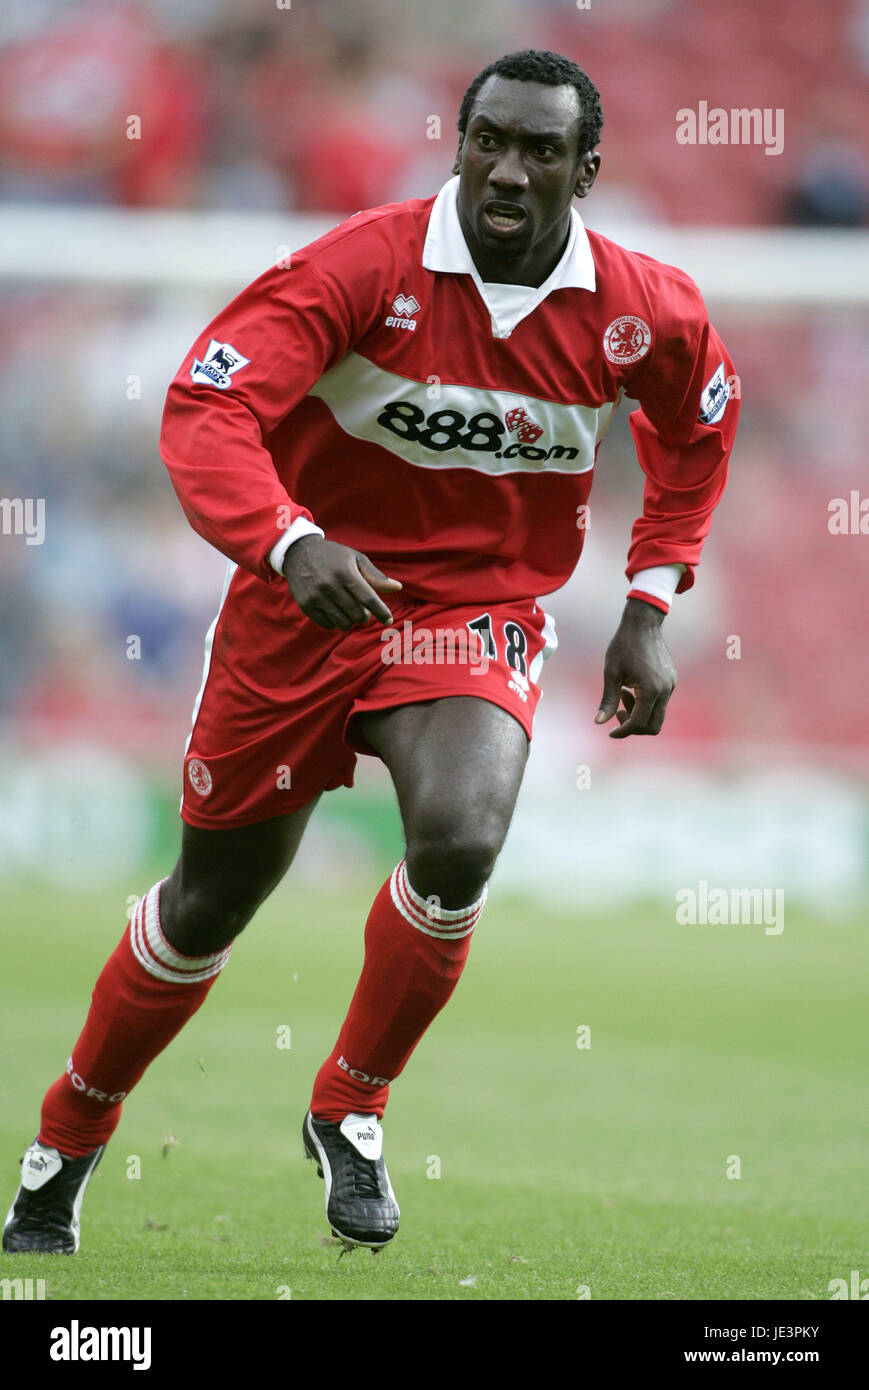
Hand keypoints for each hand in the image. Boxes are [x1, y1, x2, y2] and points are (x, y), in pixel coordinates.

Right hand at [282, 536, 401, 629]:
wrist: (298, 552)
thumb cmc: (333, 556)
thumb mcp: (355, 559)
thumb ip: (376, 576)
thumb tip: (398, 588)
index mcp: (345, 573)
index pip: (368, 599)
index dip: (381, 612)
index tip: (388, 620)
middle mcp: (330, 586)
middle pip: (357, 614)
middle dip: (364, 615)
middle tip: (362, 609)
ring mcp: (316, 597)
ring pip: (343, 623)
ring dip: (350, 620)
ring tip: (349, 610)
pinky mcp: (306, 605)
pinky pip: (327, 625)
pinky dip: (335, 621)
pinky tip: (335, 611)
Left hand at [594, 598, 676, 737]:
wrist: (643, 623)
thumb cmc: (624, 645)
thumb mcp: (611, 673)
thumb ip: (607, 699)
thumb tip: (599, 722)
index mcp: (650, 690)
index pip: (638, 723)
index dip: (623, 731)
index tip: (610, 732)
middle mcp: (665, 690)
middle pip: (653, 726)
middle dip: (634, 726)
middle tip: (618, 712)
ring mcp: (671, 685)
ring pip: (658, 714)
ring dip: (639, 713)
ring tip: (624, 694)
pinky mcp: (672, 680)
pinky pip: (661, 702)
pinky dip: (646, 703)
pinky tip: (633, 688)